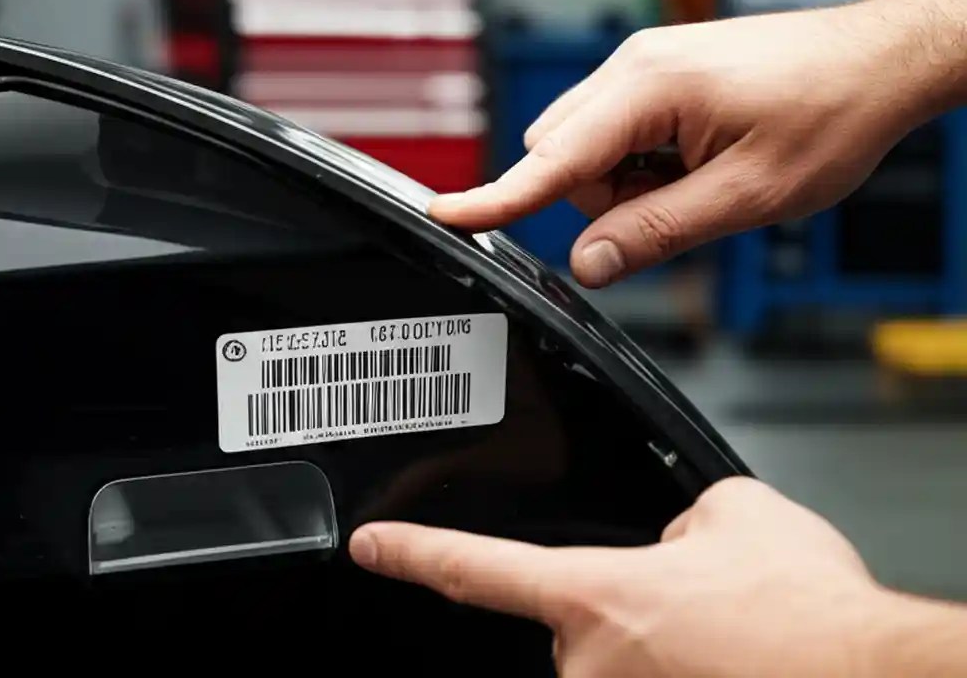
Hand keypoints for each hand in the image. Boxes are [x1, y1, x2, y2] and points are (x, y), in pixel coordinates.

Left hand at [348, 477, 890, 676]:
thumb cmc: (808, 619)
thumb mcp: (740, 517)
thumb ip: (682, 520)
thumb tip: (676, 543)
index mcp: (592, 596)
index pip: (474, 567)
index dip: (413, 553)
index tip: (371, 548)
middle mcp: (589, 665)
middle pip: (577, 626)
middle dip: (629, 611)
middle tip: (706, 613)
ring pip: (624, 666)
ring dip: (667, 652)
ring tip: (734, 647)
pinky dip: (689, 672)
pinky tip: (731, 666)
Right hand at [428, 0, 956, 287]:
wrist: (880, 62)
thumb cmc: (830, 114)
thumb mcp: (745, 196)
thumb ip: (655, 232)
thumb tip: (587, 264)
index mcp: (649, 90)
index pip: (551, 159)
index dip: (495, 198)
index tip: (444, 216)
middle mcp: (633, 69)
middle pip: (562, 157)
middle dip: (599, 200)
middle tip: (677, 204)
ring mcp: (644, 68)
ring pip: (586, 149)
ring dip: (624, 184)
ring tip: (699, 179)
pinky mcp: (657, 75)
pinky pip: (615, 133)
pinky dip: (641, 163)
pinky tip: (695, 161)